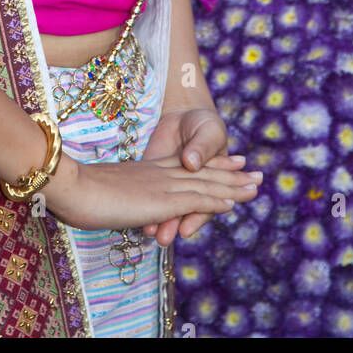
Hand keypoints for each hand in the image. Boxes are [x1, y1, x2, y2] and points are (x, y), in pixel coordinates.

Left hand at [140, 106, 261, 245]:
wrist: (182, 113)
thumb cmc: (203, 124)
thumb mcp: (209, 131)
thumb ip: (202, 147)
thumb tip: (192, 164)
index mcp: (212, 182)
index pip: (206, 204)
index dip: (194, 218)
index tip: (185, 230)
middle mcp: (192, 188)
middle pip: (185, 211)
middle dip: (172, 225)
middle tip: (165, 239)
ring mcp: (172, 183)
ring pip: (168, 207)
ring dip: (161, 222)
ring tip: (150, 234)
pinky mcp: (156, 175)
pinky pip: (151, 193)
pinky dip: (148, 206)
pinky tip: (141, 218)